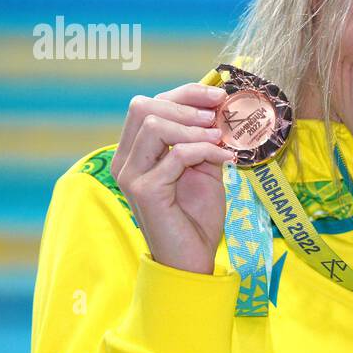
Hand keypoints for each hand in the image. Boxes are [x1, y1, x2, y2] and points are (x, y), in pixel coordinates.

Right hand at [111, 82, 235, 274]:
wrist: (193, 258)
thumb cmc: (197, 216)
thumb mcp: (204, 169)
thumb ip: (204, 140)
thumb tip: (221, 108)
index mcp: (136, 151)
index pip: (149, 104)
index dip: (185, 93)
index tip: (218, 96)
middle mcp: (126, 160)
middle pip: (143, 106)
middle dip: (186, 104)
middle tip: (218, 117)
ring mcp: (132, 175)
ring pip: (154, 125)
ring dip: (194, 128)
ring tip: (220, 139)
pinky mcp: (145, 191)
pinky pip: (176, 155)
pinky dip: (206, 150)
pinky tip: (226, 159)